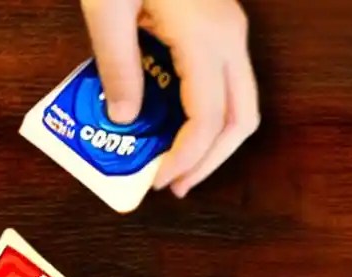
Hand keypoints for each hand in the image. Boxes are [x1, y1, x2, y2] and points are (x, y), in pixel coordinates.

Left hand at [81, 0, 259, 197]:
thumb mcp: (107, 6)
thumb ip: (117, 65)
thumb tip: (126, 117)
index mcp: (206, 38)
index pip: (209, 119)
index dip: (188, 158)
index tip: (161, 181)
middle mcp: (230, 39)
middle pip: (242, 120)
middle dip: (212, 160)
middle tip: (176, 184)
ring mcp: (232, 31)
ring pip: (244, 104)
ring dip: (216, 140)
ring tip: (180, 162)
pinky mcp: (222, 25)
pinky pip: (230, 83)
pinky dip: (212, 113)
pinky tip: (180, 121)